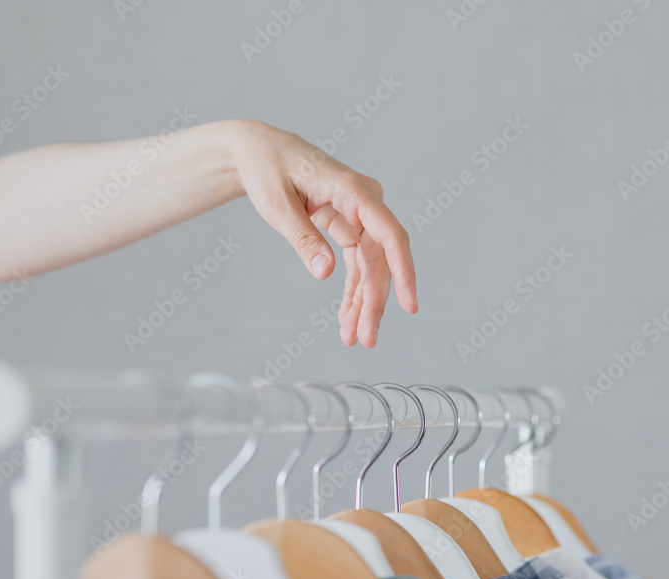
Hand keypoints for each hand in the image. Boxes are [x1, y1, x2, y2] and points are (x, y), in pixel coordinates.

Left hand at [228, 120, 416, 347]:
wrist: (259, 150)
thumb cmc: (267, 169)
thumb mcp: (277, 205)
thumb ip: (303, 238)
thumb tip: (325, 273)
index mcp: (353, 190)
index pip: (389, 234)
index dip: (403, 271)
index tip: (409, 304)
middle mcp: (365, 202)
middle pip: (380, 259)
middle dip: (374, 301)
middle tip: (365, 339)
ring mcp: (360, 214)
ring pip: (371, 266)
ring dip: (364, 302)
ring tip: (353, 337)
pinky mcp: (349, 225)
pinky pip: (358, 263)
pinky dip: (352, 290)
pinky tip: (347, 318)